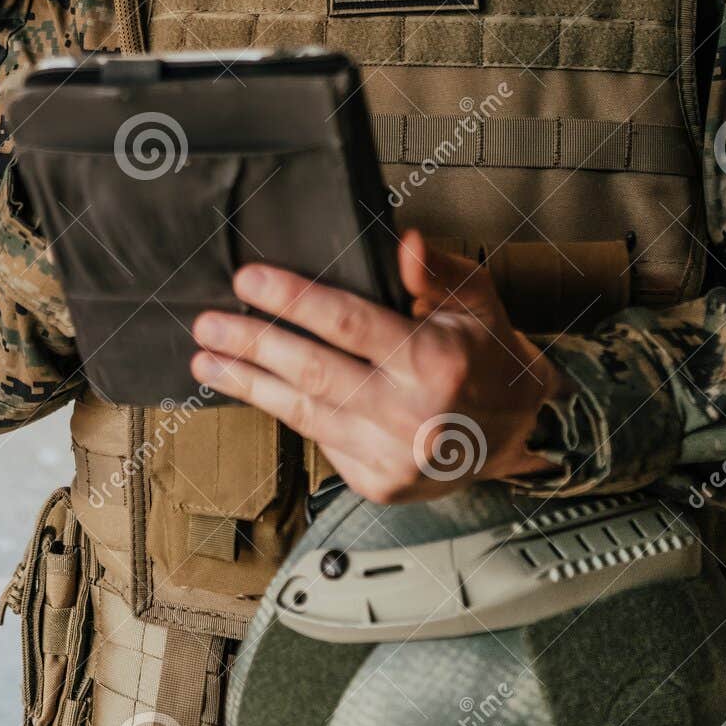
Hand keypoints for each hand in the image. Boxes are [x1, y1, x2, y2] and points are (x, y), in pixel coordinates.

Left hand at [189, 229, 570, 503]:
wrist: (517, 433)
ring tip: (208, 359)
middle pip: (313, 372)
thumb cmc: (488, 354)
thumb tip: (401, 243)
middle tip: (208, 323)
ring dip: (249, 383)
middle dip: (253, 343)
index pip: (349, 323)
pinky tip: (254, 390)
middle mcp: (413, 414)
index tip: (249, 279)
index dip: (293, 300)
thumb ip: (435, 270)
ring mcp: (393, 456)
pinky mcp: (378, 483)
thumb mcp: (476, 299)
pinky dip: (284, 413)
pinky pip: (319, 441)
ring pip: (304, 413)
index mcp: (436, 361)